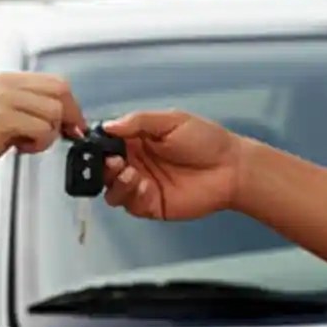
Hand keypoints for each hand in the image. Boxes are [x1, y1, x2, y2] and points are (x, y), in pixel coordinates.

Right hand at [0, 72, 85, 199]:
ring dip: (49, 134)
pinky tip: (18, 149)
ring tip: (26, 144)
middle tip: (62, 136)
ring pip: (54, 110)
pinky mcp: (0, 118)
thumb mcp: (1, 118)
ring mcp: (2, 99)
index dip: (71, 106)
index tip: (73, 126)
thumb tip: (65, 116)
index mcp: (4, 80)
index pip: (54, 82)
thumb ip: (29, 110)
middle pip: (60, 90)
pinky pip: (42, 128)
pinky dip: (38, 144)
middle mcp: (3, 84)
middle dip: (68, 117)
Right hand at [100, 110, 246, 220]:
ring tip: (130, 174)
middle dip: (103, 167)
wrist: (231, 169)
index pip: (106, 143)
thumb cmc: (205, 140)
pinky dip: (132, 197)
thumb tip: (108, 125)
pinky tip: (145, 187)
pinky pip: (130, 205)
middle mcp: (135, 163)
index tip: (95, 145)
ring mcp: (142, 186)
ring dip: (115, 183)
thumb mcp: (171, 121)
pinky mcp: (151, 205)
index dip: (97, 145)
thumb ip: (138, 121)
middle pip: (104, 170)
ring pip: (112, 190)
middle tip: (115, 162)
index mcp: (137, 140)